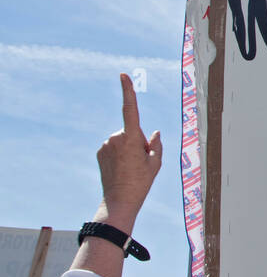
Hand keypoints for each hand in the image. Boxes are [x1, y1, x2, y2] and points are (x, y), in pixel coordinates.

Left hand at [96, 74, 161, 230]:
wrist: (119, 201)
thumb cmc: (141, 182)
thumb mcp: (155, 163)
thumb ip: (156, 144)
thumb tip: (154, 132)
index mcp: (131, 138)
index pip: (130, 109)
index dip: (127, 91)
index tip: (123, 76)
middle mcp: (116, 138)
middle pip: (132, 132)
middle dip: (138, 142)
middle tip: (140, 163)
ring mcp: (106, 145)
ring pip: (122, 140)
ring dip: (128, 149)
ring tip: (130, 168)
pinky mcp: (100, 152)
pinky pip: (113, 147)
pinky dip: (119, 154)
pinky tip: (121, 169)